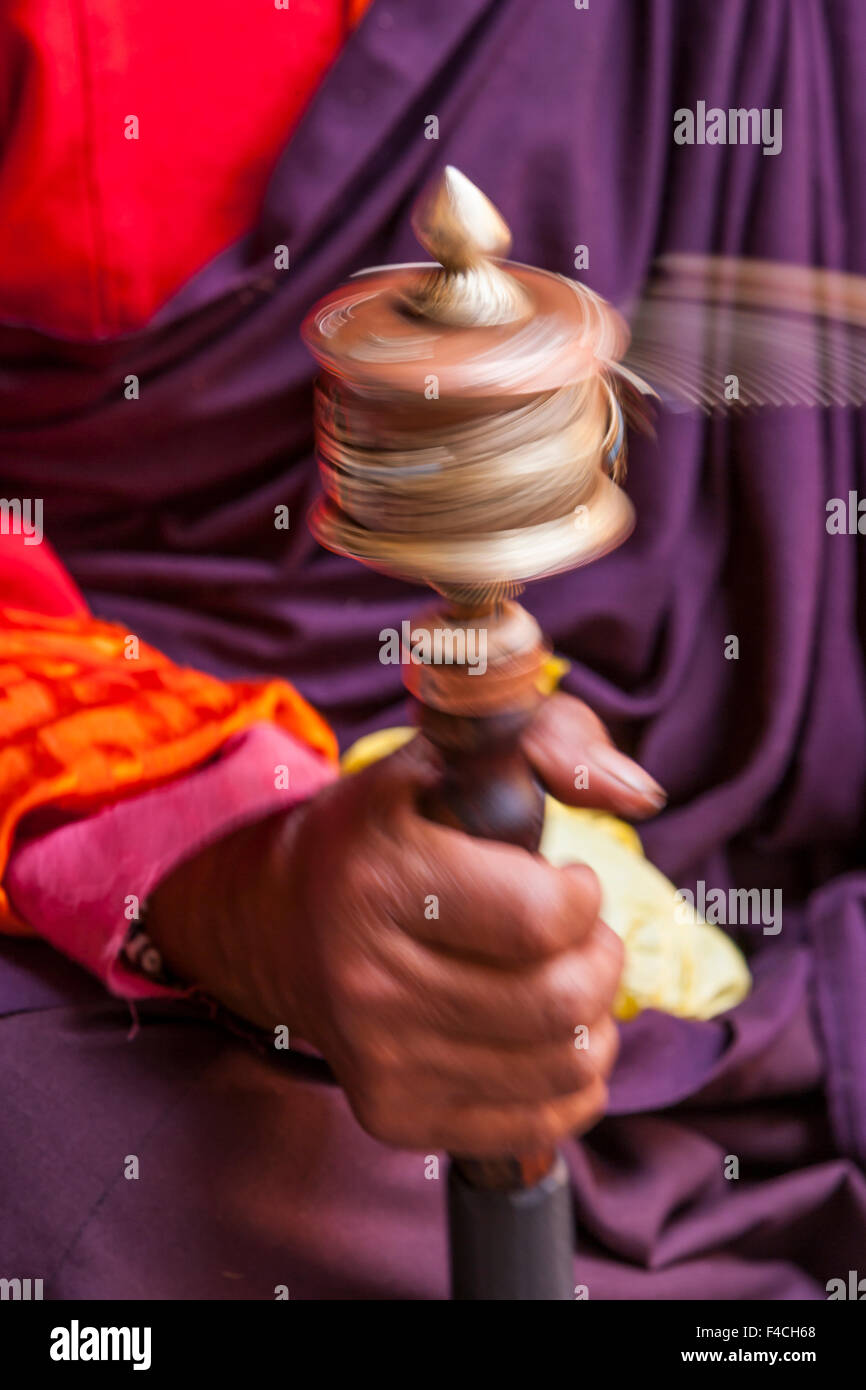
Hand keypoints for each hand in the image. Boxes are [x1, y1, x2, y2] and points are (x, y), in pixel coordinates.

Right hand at [147, 693, 664, 1156]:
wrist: (277, 922)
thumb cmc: (387, 829)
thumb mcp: (452, 752)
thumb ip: (554, 738)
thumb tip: (633, 795)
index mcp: (382, 877)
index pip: (542, 919)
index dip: (584, 897)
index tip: (567, 881)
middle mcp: (369, 977)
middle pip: (560, 1001)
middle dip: (601, 959)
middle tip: (580, 935)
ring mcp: (379, 1058)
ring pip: (563, 1066)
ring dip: (596, 1019)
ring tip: (566, 980)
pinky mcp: (394, 1115)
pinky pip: (540, 1121)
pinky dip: (574, 1079)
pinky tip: (546, 1035)